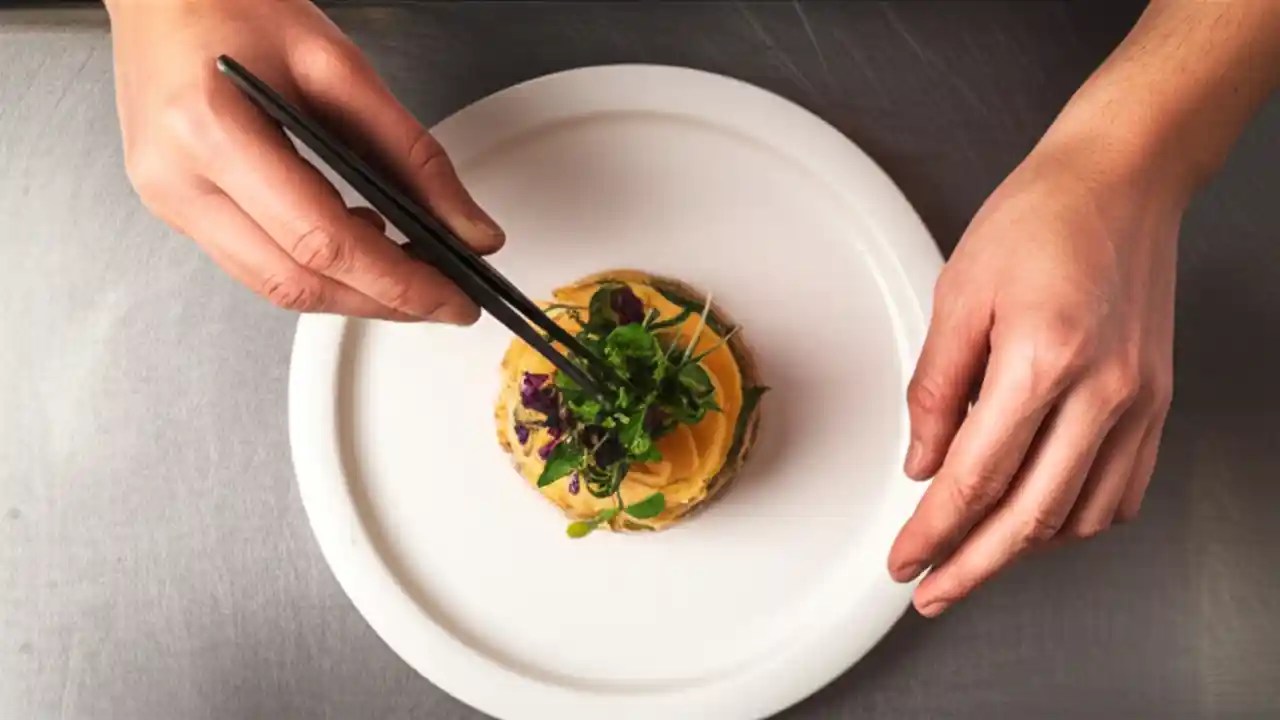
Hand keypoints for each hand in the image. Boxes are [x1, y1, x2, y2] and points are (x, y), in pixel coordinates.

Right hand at [107, 0, 502, 321]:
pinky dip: (315, 269)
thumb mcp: (339, 66)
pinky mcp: (176, 210)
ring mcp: (169, 201)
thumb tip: (467, 229)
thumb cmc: (233, 4)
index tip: (452, 298)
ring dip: (350, 293)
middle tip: (445, 300)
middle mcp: (176, 179)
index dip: (395, 281)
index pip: (320, 241)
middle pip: (296, 281)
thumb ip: (411, 153)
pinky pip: (255, 265)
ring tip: (411, 273)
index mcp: (210, 130)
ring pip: (274, 285)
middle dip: (381, 301)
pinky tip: (357, 247)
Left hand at [888, 138, 1178, 615]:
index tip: (904, 561)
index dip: (934, 532)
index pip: (976, 479)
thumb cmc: (1038, 220)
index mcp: (1042, 360)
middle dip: (972, 567)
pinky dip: (1077, 522)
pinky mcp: (1157, 401)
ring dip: (1023, 551)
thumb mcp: (960, 294)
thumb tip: (922, 464)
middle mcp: (1103, 392)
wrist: (1122, 179)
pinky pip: (1121, 491)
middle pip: (1030, 518)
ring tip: (975, 558)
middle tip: (930, 592)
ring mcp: (1139, 401)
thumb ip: (936, 388)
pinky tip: (1041, 522)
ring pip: (1079, 516)